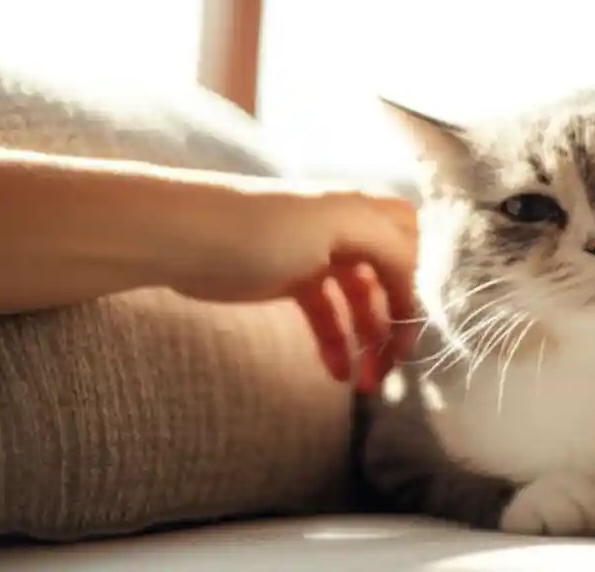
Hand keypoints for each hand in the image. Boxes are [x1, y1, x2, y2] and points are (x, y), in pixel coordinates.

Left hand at [167, 183, 421, 391]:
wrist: (181, 236)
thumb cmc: (261, 226)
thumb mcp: (337, 224)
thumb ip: (387, 246)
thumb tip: (412, 277)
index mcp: (362, 210)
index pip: (409, 251)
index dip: (413, 290)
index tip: (405, 333)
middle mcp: (346, 230)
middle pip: (389, 278)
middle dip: (396, 320)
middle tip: (394, 363)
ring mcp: (317, 257)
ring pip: (359, 302)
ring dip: (368, 340)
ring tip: (368, 384)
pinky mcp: (290, 281)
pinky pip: (327, 315)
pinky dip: (335, 342)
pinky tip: (337, 373)